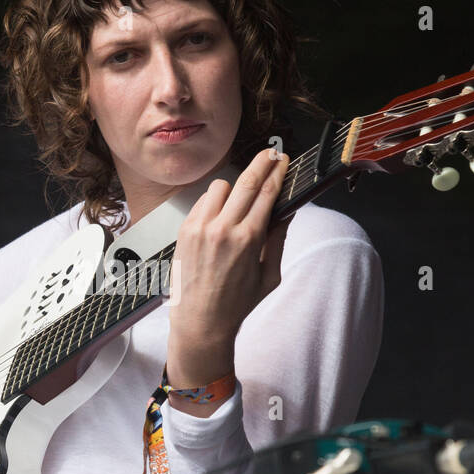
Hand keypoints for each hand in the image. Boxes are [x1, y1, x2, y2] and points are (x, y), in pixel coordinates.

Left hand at [166, 147, 290, 389]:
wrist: (200, 321)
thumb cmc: (237, 303)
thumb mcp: (268, 275)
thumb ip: (278, 239)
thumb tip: (288, 210)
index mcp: (248, 239)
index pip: (267, 193)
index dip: (278, 172)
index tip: (284, 160)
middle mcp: (223, 229)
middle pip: (247, 181)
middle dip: (262, 162)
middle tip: (271, 152)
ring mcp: (200, 228)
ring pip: (221, 186)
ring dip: (234, 187)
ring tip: (240, 198)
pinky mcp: (185, 230)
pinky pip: (202, 201)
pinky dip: (214, 202)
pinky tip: (221, 212)